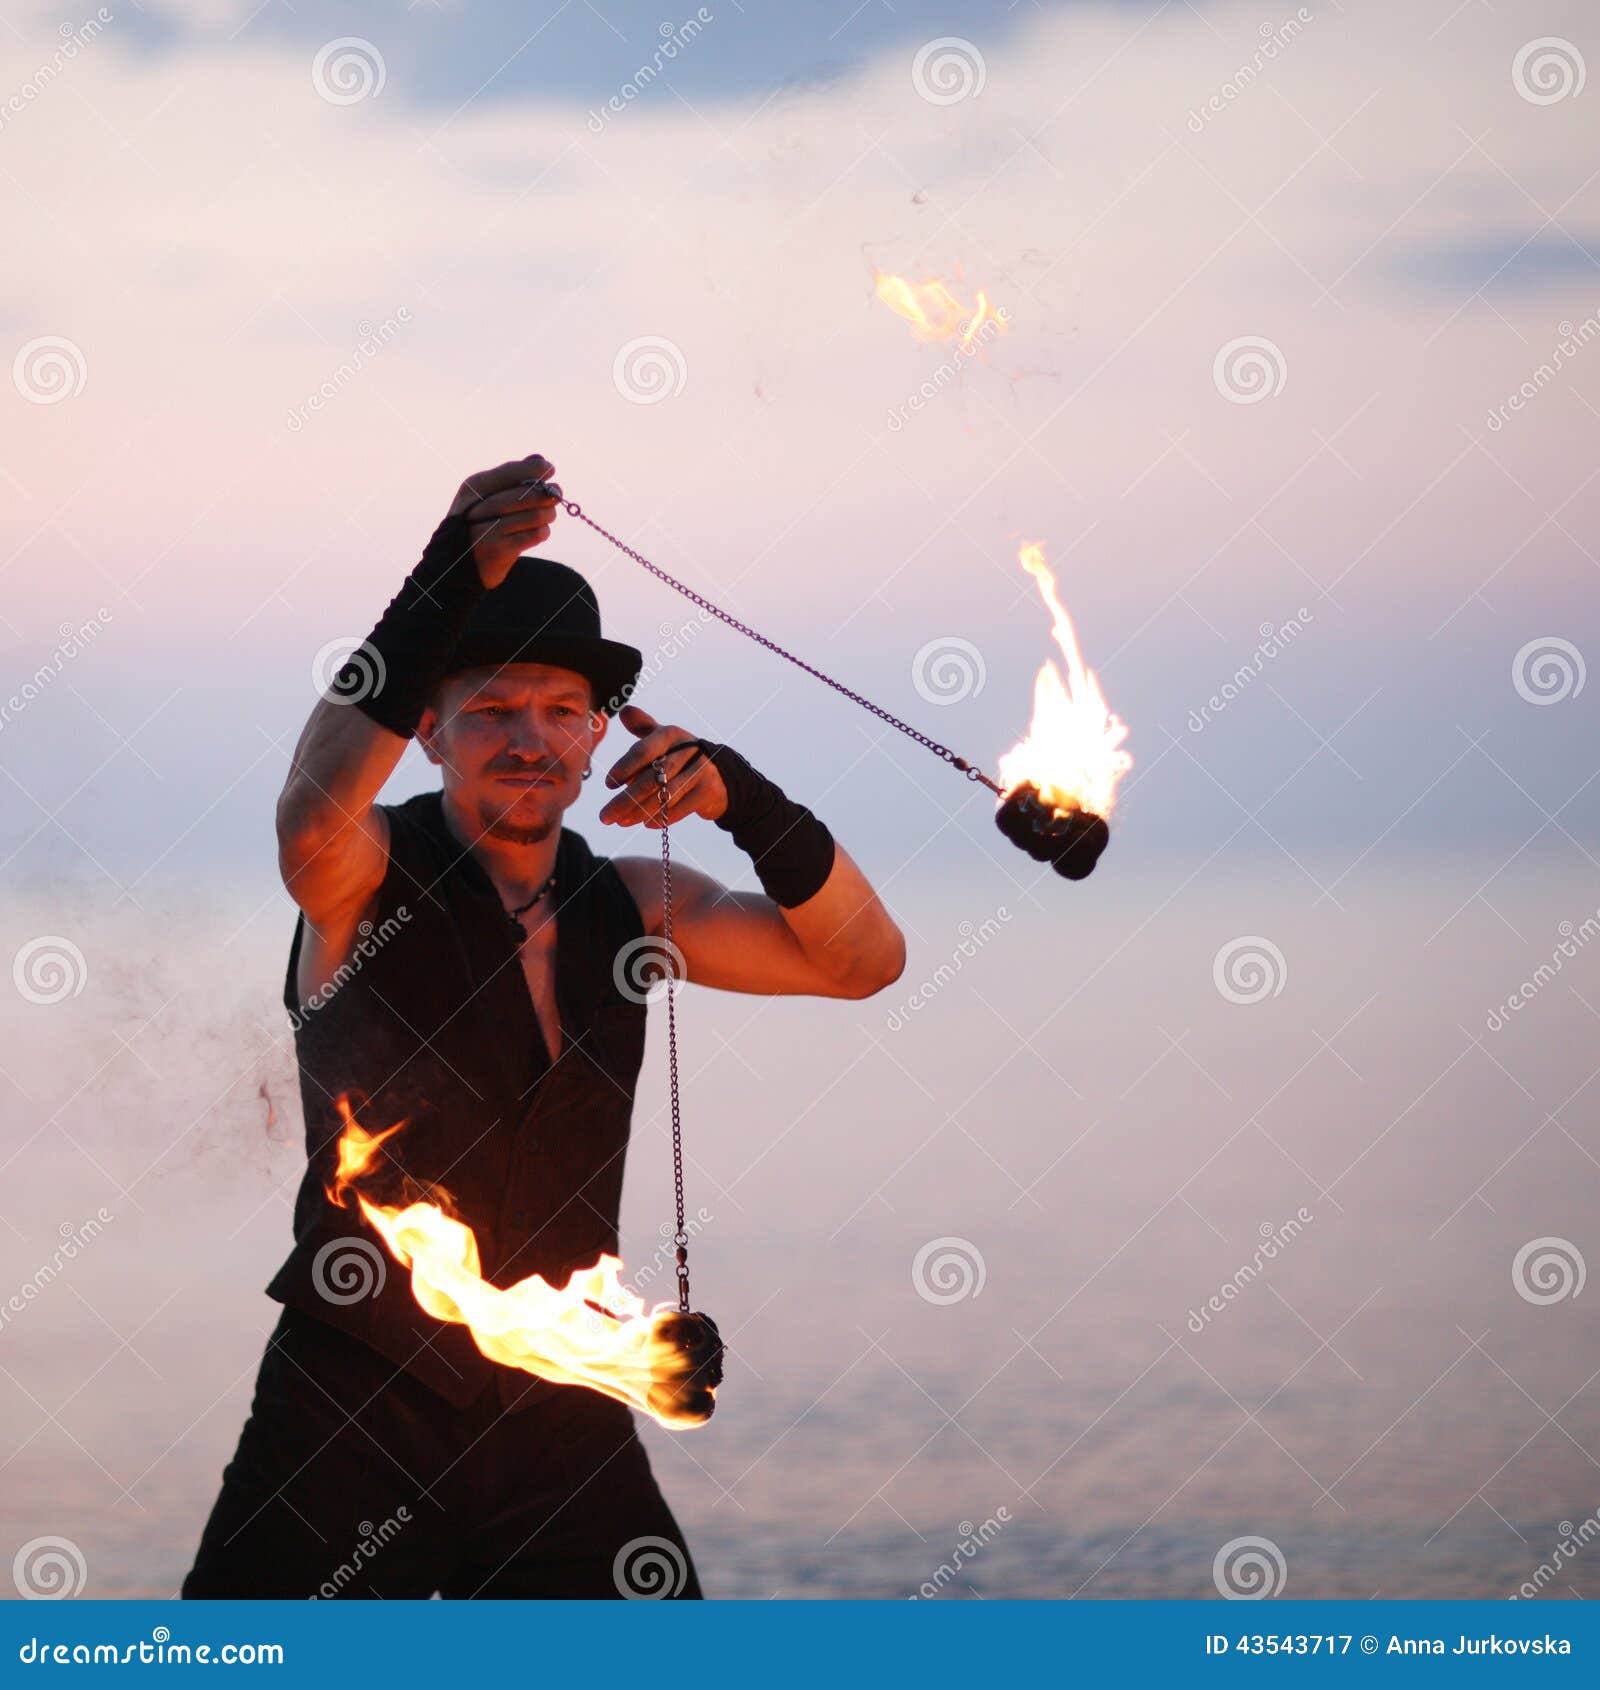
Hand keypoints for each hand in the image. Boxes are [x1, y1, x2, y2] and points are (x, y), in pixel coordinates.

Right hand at [447, 453, 561, 587]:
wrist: (457, 566)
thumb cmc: (479, 525)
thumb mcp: (485, 497)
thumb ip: (511, 479)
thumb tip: (539, 460)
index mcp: (473, 488)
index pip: (509, 472)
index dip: (534, 470)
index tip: (550, 469)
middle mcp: (477, 507)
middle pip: (524, 495)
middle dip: (545, 494)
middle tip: (557, 494)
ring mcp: (486, 530)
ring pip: (533, 516)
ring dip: (547, 515)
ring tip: (547, 516)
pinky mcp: (498, 550)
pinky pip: (533, 536)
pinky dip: (542, 532)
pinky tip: (540, 531)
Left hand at [598, 706, 727, 827]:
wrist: (721, 775)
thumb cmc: (682, 756)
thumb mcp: (665, 739)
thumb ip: (643, 726)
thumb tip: (623, 711)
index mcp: (671, 734)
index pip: (643, 751)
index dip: (624, 768)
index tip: (608, 785)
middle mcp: (687, 749)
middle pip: (650, 779)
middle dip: (625, 800)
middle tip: (605, 816)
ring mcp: (700, 770)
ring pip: (663, 796)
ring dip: (638, 812)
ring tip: (621, 822)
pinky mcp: (708, 790)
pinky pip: (680, 808)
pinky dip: (661, 818)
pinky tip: (645, 824)